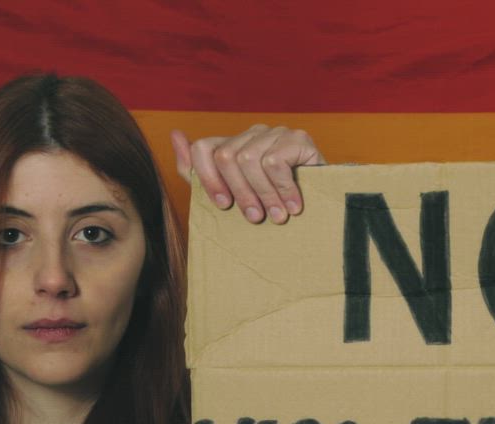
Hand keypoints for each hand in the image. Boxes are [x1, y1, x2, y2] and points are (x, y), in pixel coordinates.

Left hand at [171, 125, 324, 224]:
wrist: (319, 210)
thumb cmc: (271, 205)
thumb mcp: (231, 195)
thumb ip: (198, 171)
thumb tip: (175, 135)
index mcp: (234, 144)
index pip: (203, 148)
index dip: (209, 178)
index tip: (223, 206)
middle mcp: (253, 133)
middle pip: (226, 156)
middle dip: (240, 193)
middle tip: (255, 219)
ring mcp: (276, 133)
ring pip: (250, 160)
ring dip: (264, 195)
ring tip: (277, 217)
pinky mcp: (298, 138)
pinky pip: (276, 162)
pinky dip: (283, 189)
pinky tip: (294, 206)